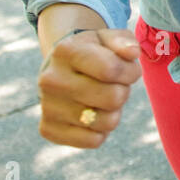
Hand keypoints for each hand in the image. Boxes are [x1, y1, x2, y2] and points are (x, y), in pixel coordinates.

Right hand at [38, 28, 141, 148]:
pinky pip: (93, 141)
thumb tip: (132, 53)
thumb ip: (123, 40)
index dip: (130, 72)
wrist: (61, 68)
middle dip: (123, 91)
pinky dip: (101, 131)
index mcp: (66, 51)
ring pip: (106, 122)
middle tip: (114, 85)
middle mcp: (51, 79)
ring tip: (104, 99)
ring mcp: (47, 106)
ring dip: (114, 112)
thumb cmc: (93, 52)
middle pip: (113, 98)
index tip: (128, 70)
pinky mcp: (48, 129)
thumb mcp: (108, 38)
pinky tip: (92, 114)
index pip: (112, 69)